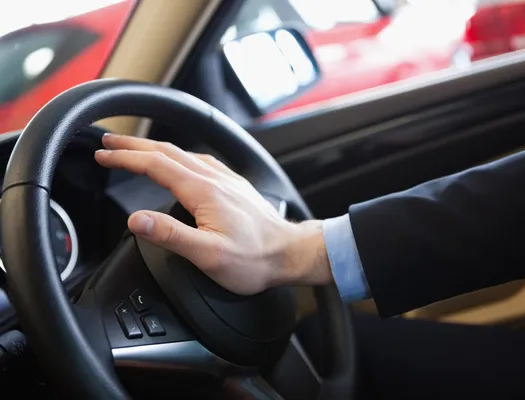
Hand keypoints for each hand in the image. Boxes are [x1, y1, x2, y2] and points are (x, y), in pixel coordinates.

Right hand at [95, 134, 331, 294]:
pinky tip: (180, 161)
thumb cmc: (254, 259)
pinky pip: (201, 160)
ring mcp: (226, 180)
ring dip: (155, 148)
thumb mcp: (209, 255)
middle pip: (167, 152)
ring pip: (184, 153)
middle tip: (109, 143)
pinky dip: (179, 155)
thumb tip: (137, 220)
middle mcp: (214, 179)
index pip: (156, 165)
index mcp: (203, 192)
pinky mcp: (234, 186)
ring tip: (135, 149)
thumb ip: (171, 235)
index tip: (103, 155)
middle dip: (134, 145)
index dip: (126, 158)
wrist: (289, 253)